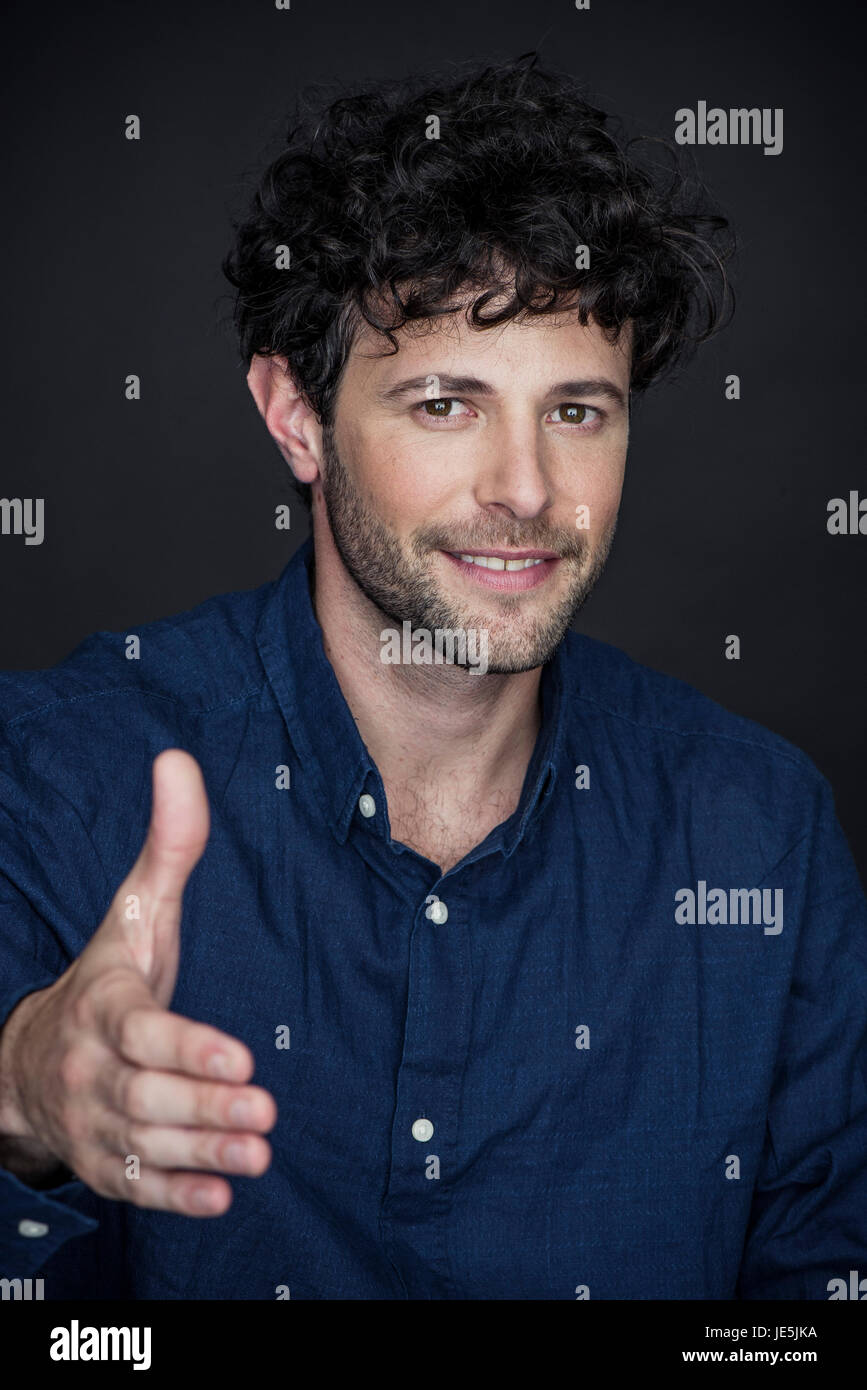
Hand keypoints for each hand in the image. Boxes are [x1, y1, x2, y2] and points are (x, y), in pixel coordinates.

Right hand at [0, 749, 275, 1214]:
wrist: (34, 1056)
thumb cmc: (108, 977)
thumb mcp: (135, 913)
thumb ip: (168, 847)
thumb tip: (178, 759)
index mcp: (104, 1006)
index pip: (143, 1031)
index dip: (188, 1046)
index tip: (239, 1055)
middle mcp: (93, 1068)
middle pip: (149, 1093)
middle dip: (206, 1104)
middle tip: (265, 1111)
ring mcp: (94, 1120)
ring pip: (146, 1143)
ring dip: (203, 1151)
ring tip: (260, 1153)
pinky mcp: (103, 1162)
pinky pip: (136, 1186)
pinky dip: (176, 1195)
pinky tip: (222, 1198)